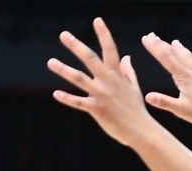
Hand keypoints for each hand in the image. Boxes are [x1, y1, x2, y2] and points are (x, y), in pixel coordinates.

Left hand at [49, 19, 161, 147]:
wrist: (140, 130)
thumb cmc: (136, 109)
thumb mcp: (134, 87)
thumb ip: (128, 71)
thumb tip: (126, 57)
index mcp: (117, 74)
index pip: (110, 49)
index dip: (103, 34)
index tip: (97, 20)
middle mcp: (108, 81)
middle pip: (89, 58)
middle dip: (76, 45)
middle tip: (63, 34)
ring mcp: (101, 94)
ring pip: (79, 78)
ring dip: (63, 70)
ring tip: (50, 62)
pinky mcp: (96, 109)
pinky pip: (78, 102)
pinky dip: (67, 98)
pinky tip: (55, 93)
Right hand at [141, 34, 191, 127]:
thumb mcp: (181, 110)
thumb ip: (164, 102)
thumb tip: (147, 96)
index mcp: (184, 77)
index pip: (166, 58)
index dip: (154, 48)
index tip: (145, 39)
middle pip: (174, 54)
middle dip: (161, 44)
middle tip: (150, 35)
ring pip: (186, 56)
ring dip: (176, 48)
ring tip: (172, 42)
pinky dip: (188, 55)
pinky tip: (189, 56)